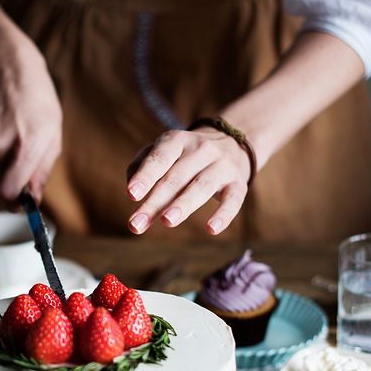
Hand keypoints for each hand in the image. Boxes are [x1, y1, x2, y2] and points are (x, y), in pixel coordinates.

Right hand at [0, 37, 61, 202]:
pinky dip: (0, 155)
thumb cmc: (38, 104)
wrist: (9, 73)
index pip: (9, 194)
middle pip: (3, 189)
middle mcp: (1, 149)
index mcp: (25, 149)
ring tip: (20, 140)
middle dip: (16, 185)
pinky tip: (7, 134)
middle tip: (28, 166)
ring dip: (10, 167)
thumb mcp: (52, 137)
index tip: (24, 204)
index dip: (17, 204)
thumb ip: (41, 172)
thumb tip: (33, 199)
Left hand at [126, 128, 251, 234]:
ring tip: (166, 222)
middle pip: (176, 178)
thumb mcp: (163, 151)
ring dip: (183, 205)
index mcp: (177, 141)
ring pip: (202, 186)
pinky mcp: (238, 183)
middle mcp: (201, 149)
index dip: (146, 176)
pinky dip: (224, 215)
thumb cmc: (185, 155)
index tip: (131, 195)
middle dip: (155, 202)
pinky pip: (233, 200)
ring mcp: (222, 166)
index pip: (160, 158)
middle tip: (136, 224)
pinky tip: (211, 229)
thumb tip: (132, 187)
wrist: (232, 144)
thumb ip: (142, 164)